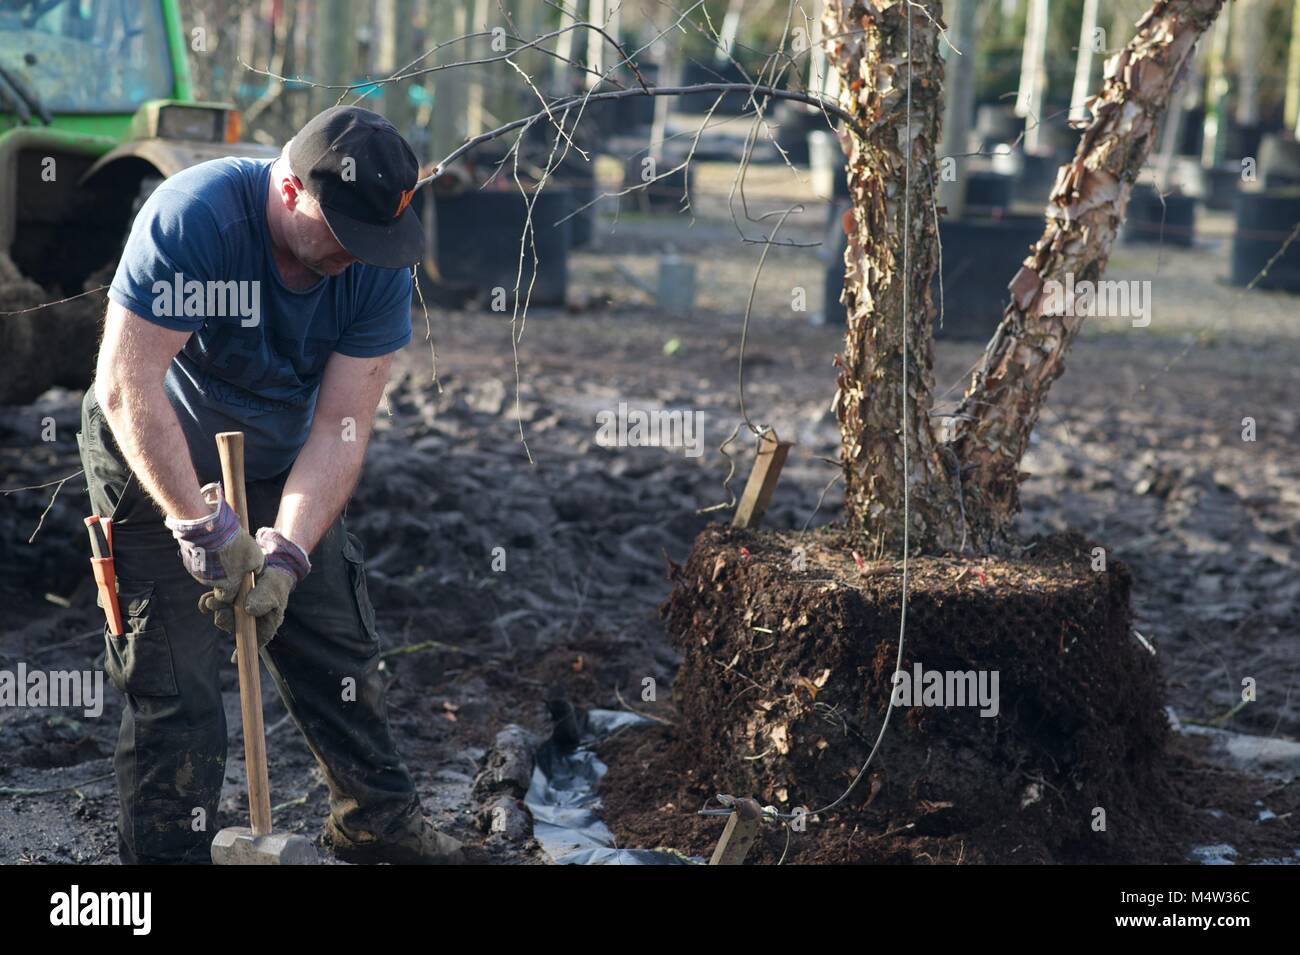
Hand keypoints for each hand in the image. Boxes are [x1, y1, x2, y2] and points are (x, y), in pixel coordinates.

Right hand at [165, 483, 263, 609]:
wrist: (209, 528)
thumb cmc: (235, 545)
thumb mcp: (255, 557)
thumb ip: (257, 569)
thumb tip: (257, 574)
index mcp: (227, 585)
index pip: (226, 597)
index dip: (231, 591)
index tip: (234, 580)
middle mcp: (210, 582)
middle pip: (216, 583)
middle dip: (222, 574)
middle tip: (228, 559)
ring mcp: (196, 572)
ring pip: (206, 571)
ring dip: (212, 563)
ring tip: (220, 548)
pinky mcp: (187, 560)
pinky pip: (197, 561)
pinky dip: (202, 555)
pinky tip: (209, 544)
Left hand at [209, 527, 310, 653]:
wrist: (269, 568)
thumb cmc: (276, 582)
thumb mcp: (274, 587)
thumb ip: (265, 597)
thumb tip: (249, 610)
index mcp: (265, 624)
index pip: (255, 640)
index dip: (244, 650)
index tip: (234, 659)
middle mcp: (249, 622)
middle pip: (234, 628)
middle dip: (224, 619)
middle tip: (218, 605)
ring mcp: (237, 614)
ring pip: (223, 618)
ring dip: (217, 608)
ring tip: (212, 599)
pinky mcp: (227, 604)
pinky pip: (215, 608)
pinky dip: (208, 604)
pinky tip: (205, 602)